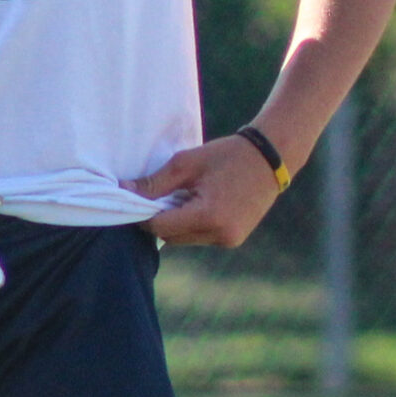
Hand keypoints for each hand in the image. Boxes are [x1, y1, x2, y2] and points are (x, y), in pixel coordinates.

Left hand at [129, 135, 282, 247]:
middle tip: (165, 194)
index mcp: (207, 216)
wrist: (271, 158)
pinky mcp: (234, 240)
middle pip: (170, 237)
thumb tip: (124, 191)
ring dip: (178, 223)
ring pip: (185, 240)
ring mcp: (229, 240)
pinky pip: (201, 238)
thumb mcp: (187, 163)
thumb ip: (155, 182)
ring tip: (187, 196)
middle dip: (162, 219)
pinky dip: (194, 225)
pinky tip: (202, 202)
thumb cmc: (228, 155)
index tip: (139, 199)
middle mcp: (219, 235)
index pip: (160, 227)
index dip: (144, 215)